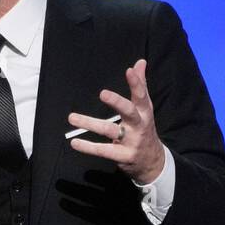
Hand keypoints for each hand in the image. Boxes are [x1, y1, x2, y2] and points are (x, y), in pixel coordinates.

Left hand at [66, 58, 165, 184]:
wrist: (153, 162)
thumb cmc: (144, 129)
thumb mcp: (145, 109)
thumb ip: (141, 85)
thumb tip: (140, 62)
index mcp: (145, 112)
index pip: (142, 95)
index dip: (137, 83)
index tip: (129, 70)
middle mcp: (139, 125)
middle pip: (129, 111)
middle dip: (117, 102)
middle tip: (103, 93)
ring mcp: (132, 142)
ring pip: (109, 131)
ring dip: (90, 123)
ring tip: (72, 118)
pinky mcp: (123, 156)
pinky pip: (103, 151)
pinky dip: (88, 147)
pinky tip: (75, 142)